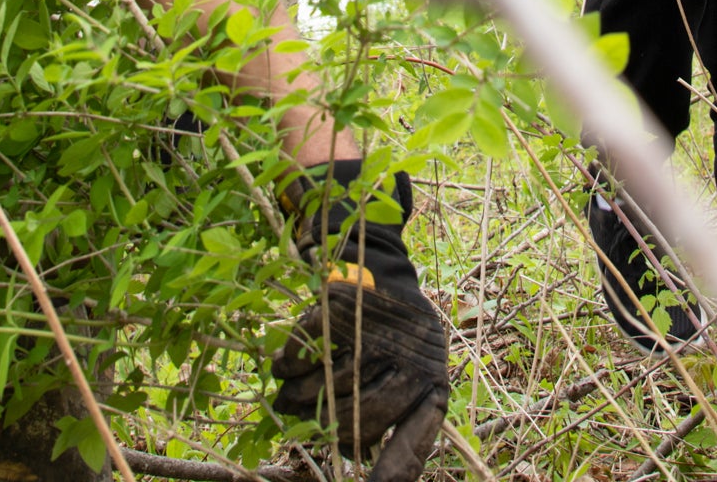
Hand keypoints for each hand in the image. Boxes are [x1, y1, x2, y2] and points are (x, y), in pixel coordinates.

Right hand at [273, 164, 450, 481]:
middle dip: (330, 427)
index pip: (418, 434)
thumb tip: (356, 459)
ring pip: (332, 385)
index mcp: (431, 377)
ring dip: (302, 397)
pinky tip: (285, 364)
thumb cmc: (386, 329)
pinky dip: (291, 360)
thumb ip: (388, 414)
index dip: (396, 469)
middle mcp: (414, 353)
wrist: (375, 257)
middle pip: (362, 417)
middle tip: (305, 421)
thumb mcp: (401, 370)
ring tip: (289, 395)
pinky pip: (309, 347)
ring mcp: (379, 327)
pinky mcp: (346, 302)